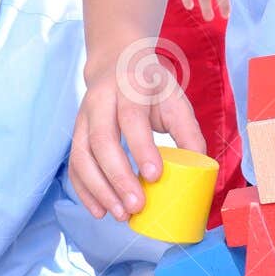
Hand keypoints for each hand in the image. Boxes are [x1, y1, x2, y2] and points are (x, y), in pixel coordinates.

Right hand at [69, 54, 204, 218]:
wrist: (116, 61)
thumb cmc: (150, 86)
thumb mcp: (175, 98)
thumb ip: (188, 131)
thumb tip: (200, 168)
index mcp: (130, 86)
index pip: (132, 118)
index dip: (141, 148)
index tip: (154, 176)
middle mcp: (100, 100)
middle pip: (101, 140)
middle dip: (118, 177)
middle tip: (136, 206)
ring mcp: (83, 117)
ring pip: (81, 155)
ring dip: (99, 189)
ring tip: (120, 214)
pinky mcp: (76, 133)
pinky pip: (74, 165)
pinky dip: (84, 191)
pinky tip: (100, 211)